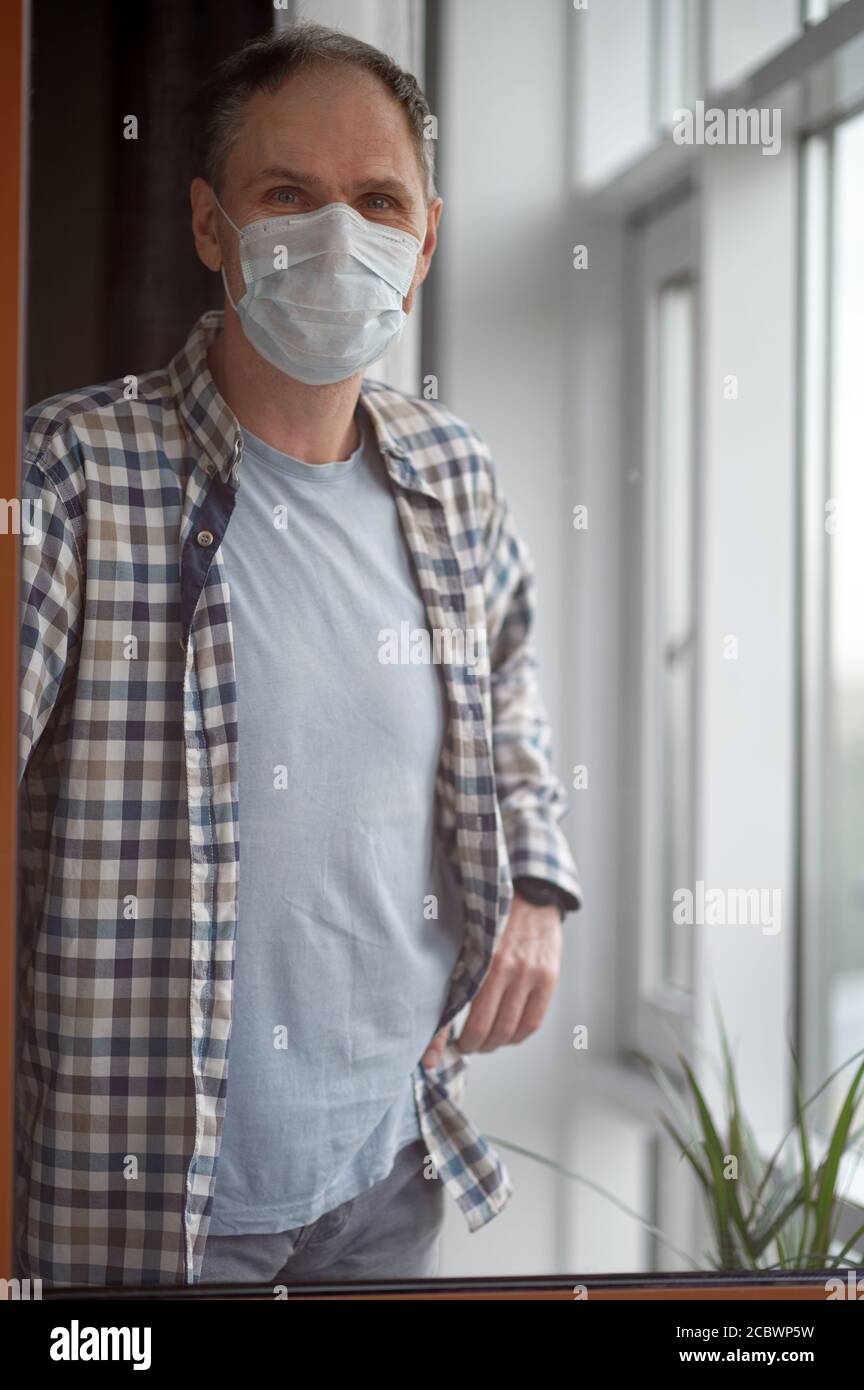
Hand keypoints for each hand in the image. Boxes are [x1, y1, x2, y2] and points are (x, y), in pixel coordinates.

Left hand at [421, 893, 562, 1067]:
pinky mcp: (548, 978)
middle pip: (485, 1028)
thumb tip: (435, 1009)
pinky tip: (508, 1034)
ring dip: (494, 1044)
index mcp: (479, 956)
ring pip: (509, 1030)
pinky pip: (532, 1022)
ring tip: (485, 1042)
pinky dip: (517, 1036)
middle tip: (465, 1045)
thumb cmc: (492, 917)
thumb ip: (456, 969)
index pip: (458, 1010)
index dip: (446, 1039)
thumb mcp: (467, 937)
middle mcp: (505, 967)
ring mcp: (529, 974)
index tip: (438, 1053)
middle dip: (472, 1045)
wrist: (532, 894)